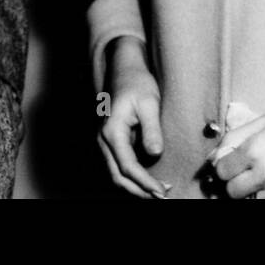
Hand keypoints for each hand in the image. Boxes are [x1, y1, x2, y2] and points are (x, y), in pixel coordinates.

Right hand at [98, 37, 169, 198]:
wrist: (124, 68)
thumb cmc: (137, 82)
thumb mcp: (149, 102)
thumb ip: (152, 129)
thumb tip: (155, 154)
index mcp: (112, 131)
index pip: (128, 167)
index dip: (145, 182)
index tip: (161, 190)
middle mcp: (103, 139)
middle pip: (117, 177)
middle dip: (138, 190)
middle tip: (161, 196)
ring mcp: (104, 141)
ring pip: (115, 173)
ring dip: (134, 185)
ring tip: (157, 191)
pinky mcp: (110, 140)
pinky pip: (118, 164)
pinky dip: (131, 176)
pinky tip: (148, 177)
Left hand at [210, 105, 264, 198]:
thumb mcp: (264, 121)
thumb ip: (235, 137)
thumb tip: (215, 157)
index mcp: (256, 149)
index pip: (221, 171)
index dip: (224, 167)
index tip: (232, 164)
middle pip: (232, 192)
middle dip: (236, 182)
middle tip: (247, 173)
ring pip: (251, 202)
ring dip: (255, 191)